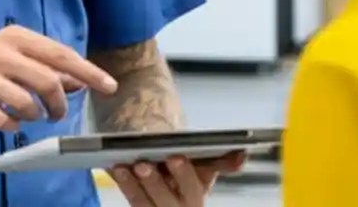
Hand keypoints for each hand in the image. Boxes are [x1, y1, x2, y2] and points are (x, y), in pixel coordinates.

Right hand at [0, 25, 117, 130]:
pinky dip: (11, 124)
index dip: (88, 72)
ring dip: (34, 115)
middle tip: (59, 115)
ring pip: (26, 101)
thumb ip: (45, 67)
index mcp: (16, 37)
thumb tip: (80, 80)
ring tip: (30, 115)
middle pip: (48, 80)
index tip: (108, 87)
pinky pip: (0, 118)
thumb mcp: (12, 57)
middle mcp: (0, 51)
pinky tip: (9, 122)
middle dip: (60, 103)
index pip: (61, 54)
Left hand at [109, 151, 246, 205]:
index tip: (175, 156)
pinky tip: (114, 170)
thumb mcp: (205, 172)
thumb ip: (222, 161)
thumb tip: (242, 155)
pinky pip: (132, 204)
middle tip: (142, 163)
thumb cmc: (188, 180)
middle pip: (166, 199)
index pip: (193, 187)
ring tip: (121, 166)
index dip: (184, 174)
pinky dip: (122, 187)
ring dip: (131, 185)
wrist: (173, 196)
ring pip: (144, 204)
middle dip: (154, 182)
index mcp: (196, 198)